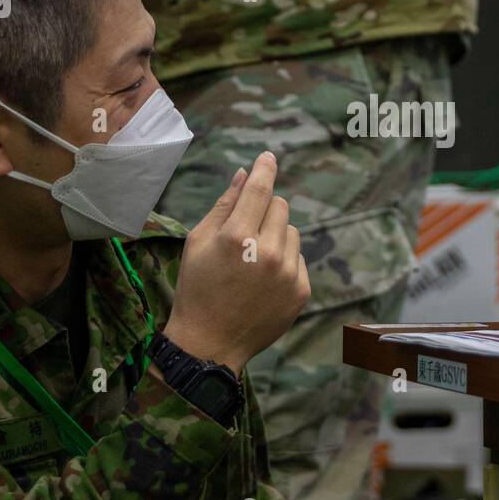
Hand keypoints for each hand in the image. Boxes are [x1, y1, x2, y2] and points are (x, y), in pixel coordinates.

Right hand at [163, 151, 310, 374]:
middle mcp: (267, 253)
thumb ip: (224, 205)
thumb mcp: (198, 242)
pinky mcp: (301, 291)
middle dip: (264, 211)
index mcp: (237, 238)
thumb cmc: (197, 289)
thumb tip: (246, 174)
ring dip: (276, 237)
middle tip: (245, 232)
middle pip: (280, 206)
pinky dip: (284, 262)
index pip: (260, 189)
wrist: (209, 343)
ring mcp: (288, 274)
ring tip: (253, 261)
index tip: (269, 156)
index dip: (265, 168)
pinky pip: (299, 258)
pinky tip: (263, 281)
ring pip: (292, 231)